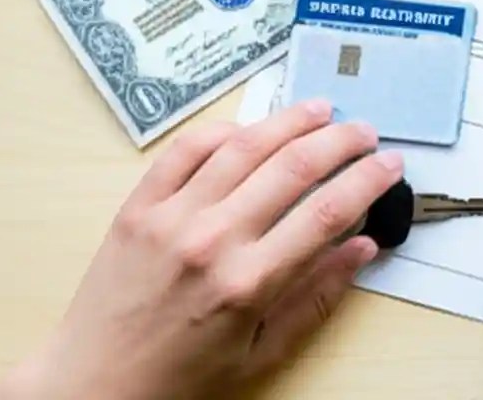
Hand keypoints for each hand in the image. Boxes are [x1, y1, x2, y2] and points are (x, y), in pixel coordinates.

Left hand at [0, 99, 402, 399]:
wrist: (94, 382)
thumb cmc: (178, 376)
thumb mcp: (262, 353)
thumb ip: (317, 298)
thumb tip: (361, 248)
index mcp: (248, 284)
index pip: (326, 212)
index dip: (367, 180)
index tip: (389, 164)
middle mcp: (212, 241)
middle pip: (293, 167)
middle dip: (339, 141)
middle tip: (363, 132)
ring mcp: (171, 217)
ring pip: (243, 145)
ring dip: (289, 121)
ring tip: (319, 110)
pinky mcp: (138, 206)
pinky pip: (185, 150)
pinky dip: (223, 130)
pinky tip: (250, 128)